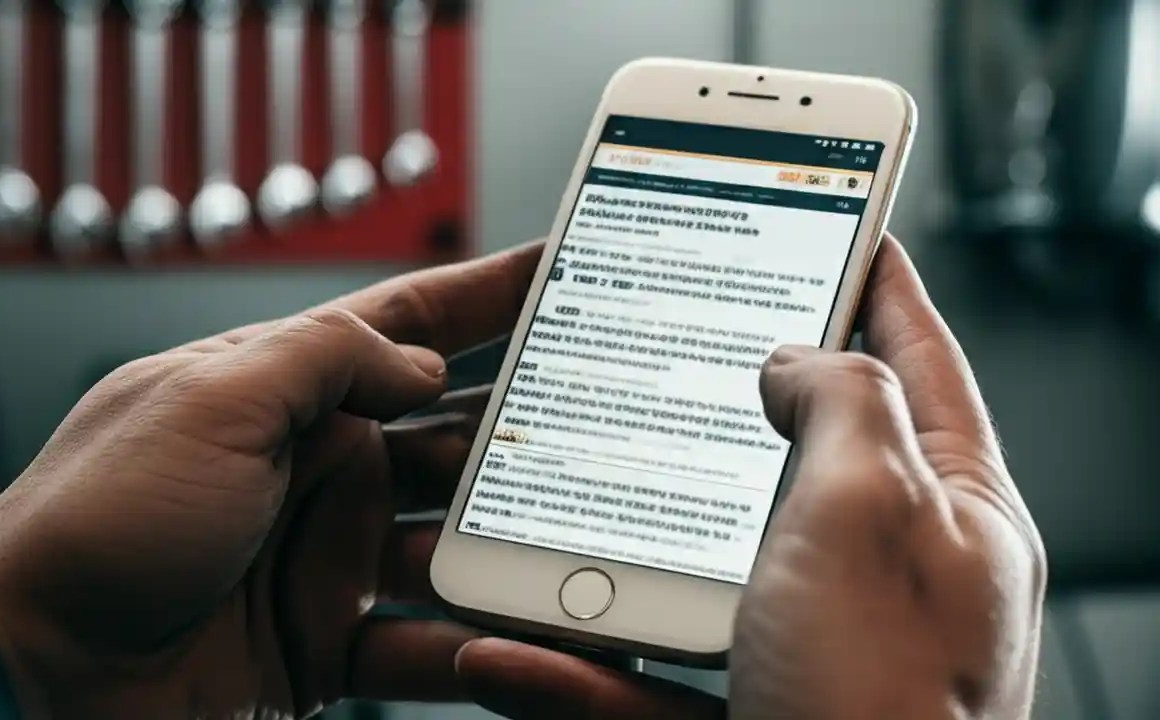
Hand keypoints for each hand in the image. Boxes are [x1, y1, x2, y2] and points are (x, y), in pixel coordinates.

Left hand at [0, 242, 541, 717]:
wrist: (33, 679)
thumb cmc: (92, 524)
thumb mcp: (207, 401)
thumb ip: (324, 359)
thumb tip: (421, 359)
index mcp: (280, 390)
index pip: (403, 326)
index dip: (484, 295)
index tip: (561, 270)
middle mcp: (314, 468)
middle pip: (451, 437)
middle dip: (528, 426)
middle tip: (609, 417)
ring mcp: (326, 557)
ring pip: (456, 542)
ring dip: (516, 544)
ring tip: (585, 538)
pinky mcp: (327, 641)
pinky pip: (425, 641)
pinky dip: (477, 643)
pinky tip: (520, 638)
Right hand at [455, 236, 1047, 719]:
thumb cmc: (886, 710)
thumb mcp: (869, 509)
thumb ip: (839, 398)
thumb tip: (797, 351)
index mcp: (947, 516)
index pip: (917, 361)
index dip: (876, 278)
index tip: (835, 222)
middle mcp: (881, 581)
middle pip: (787, 459)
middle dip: (715, 406)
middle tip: (657, 344)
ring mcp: (808, 652)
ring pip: (689, 571)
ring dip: (602, 553)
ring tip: (534, 504)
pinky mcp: (745, 719)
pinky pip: (641, 684)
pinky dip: (570, 671)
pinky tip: (504, 655)